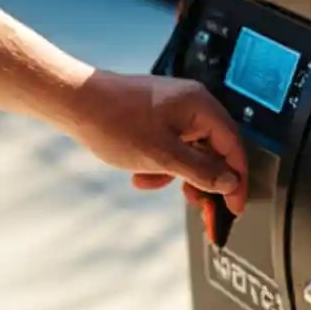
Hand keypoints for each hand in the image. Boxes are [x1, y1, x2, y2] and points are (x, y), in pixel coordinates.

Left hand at [61, 71, 246, 213]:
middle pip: (214, 149)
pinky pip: (172, 145)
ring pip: (191, 150)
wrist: (74, 102)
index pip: (234, 146)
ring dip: (177, 173)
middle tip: (197, 206)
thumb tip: (228, 183)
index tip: (234, 207)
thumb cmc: (115, 122)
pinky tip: (141, 174)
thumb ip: (201, 172)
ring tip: (155, 183)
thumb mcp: (162, 156)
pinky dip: (162, 163)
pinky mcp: (157, 115)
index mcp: (201, 106)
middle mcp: (193, 104)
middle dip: (202, 180)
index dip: (236, 180)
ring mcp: (174, 109)